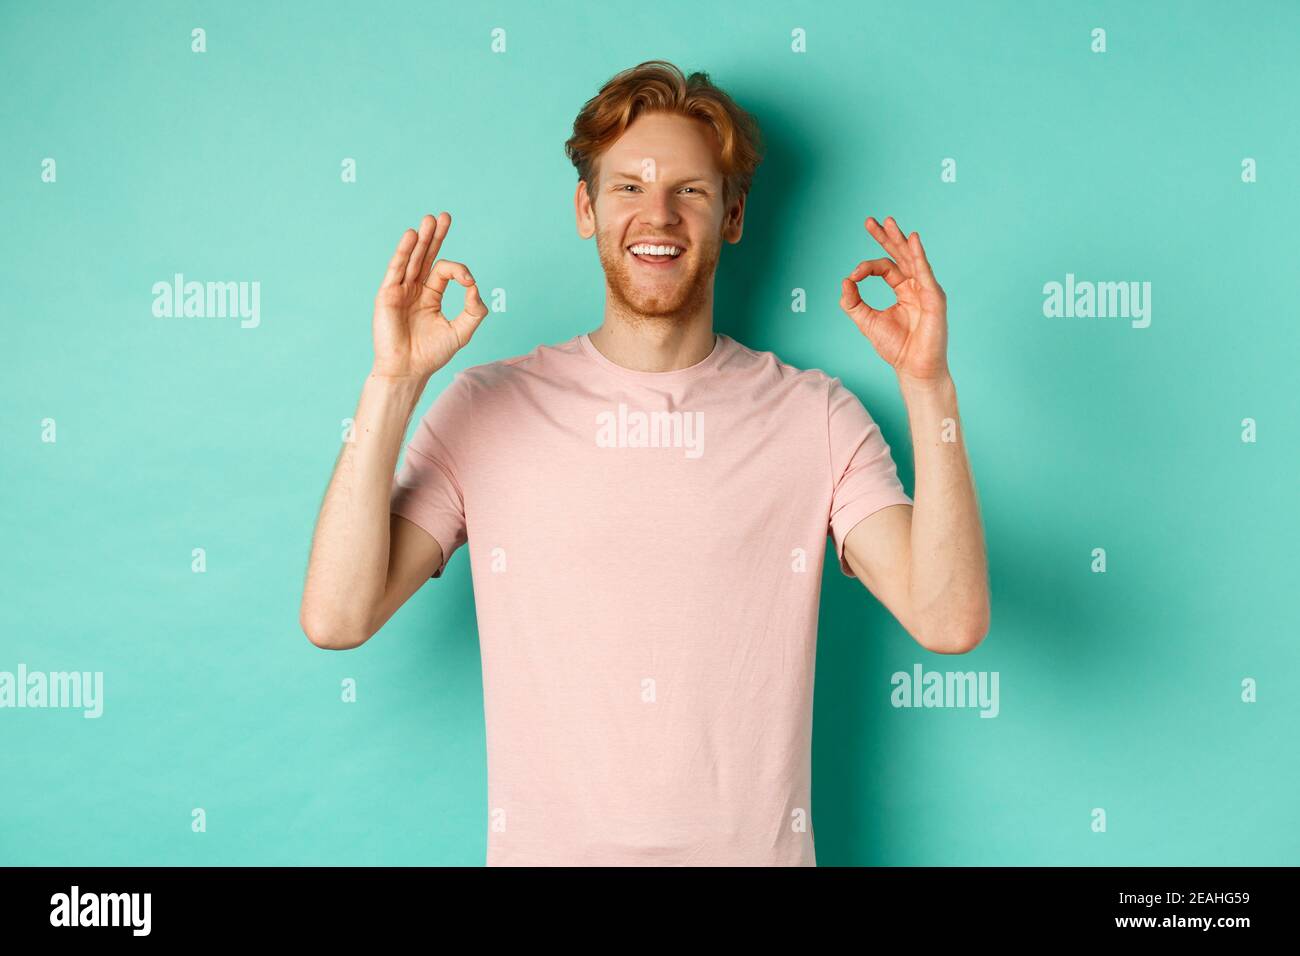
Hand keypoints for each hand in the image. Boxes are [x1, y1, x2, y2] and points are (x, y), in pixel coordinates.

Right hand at [371, 212, 488, 378]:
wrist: (408, 370)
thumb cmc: (432, 354)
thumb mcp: (462, 331)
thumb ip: (474, 309)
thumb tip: (475, 286)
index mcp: (430, 295)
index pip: (444, 271)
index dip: (460, 271)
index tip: (468, 282)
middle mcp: (414, 289)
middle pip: (426, 256)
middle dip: (436, 236)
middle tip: (445, 216)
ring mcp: (400, 290)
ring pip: (411, 258)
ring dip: (421, 239)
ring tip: (430, 219)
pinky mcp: (387, 295)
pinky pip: (396, 269)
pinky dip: (403, 252)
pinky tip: (412, 236)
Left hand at [840, 216, 948, 384]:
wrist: (913, 369)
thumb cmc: (896, 348)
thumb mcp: (866, 321)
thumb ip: (853, 302)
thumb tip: (844, 280)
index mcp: (902, 290)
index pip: (885, 267)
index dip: (866, 267)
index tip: (853, 276)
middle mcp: (916, 286)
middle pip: (900, 255)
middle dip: (886, 237)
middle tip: (871, 221)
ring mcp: (927, 290)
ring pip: (912, 259)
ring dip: (900, 240)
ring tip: (889, 223)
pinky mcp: (934, 298)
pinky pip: (925, 273)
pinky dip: (919, 256)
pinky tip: (912, 240)